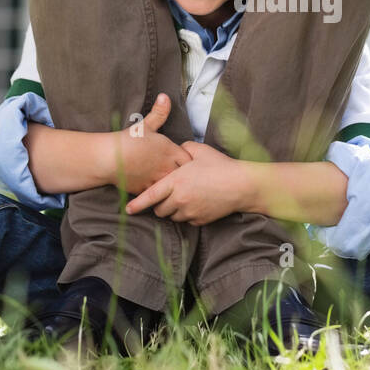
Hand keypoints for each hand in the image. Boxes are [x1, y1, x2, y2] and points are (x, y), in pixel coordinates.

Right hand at [106, 94, 190, 194]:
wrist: (108, 159)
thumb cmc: (127, 140)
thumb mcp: (145, 124)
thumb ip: (159, 112)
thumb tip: (165, 96)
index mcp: (170, 151)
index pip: (190, 160)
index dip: (190, 160)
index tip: (186, 160)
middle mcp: (167, 167)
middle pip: (185, 175)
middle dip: (185, 175)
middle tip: (186, 175)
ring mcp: (158, 180)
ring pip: (173, 187)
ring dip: (174, 185)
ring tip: (176, 186)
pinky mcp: (147, 191)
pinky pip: (159, 196)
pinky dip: (160, 194)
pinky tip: (160, 193)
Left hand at [124, 141, 251, 226]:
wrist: (242, 185)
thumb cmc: (221, 166)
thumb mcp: (200, 150)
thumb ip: (183, 148)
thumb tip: (177, 149)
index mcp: (176, 181)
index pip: (150, 196)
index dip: (136, 204)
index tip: (127, 209)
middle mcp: (179, 199)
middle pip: (159, 209)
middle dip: (160, 204)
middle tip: (168, 195)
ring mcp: (190, 212)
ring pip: (172, 216)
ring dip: (174, 209)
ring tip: (185, 197)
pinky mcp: (200, 220)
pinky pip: (187, 220)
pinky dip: (188, 214)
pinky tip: (198, 203)